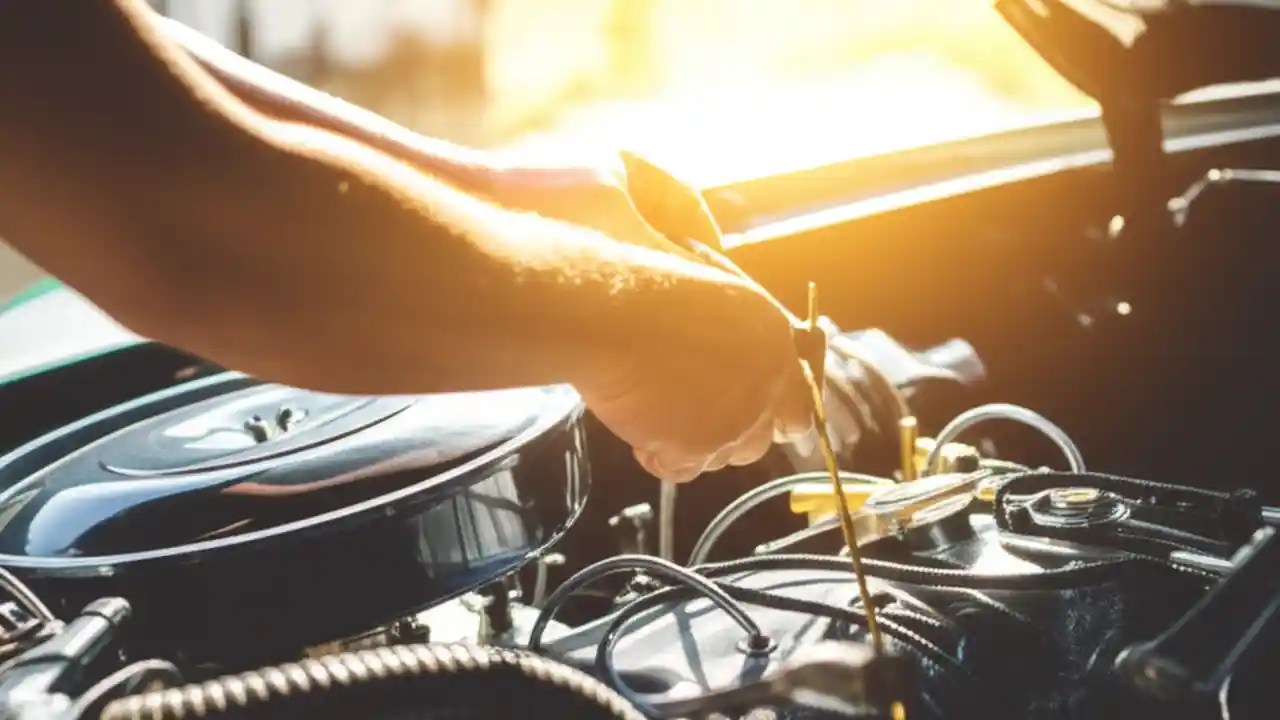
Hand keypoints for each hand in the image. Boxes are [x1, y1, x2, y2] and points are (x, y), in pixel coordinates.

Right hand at [481, 150, 811, 481]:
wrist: (580, 300)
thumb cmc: (607, 244)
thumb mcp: (648, 190)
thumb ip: (685, 213)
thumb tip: (697, 242)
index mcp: (768, 324)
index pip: (796, 380)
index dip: (769, 389)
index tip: (742, 387)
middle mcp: (763, 376)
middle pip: (769, 426)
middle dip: (740, 419)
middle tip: (696, 403)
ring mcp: (730, 418)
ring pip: (729, 451)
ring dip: (700, 436)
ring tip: (659, 409)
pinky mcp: (689, 447)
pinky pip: (683, 469)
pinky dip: (661, 453)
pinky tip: (640, 427)